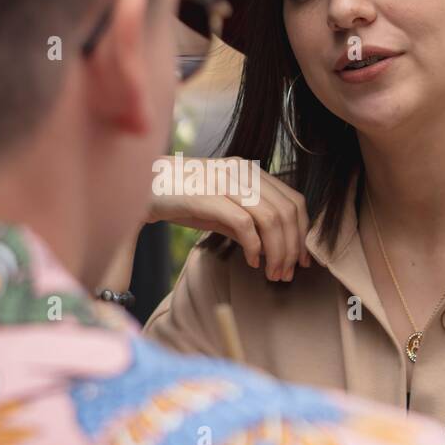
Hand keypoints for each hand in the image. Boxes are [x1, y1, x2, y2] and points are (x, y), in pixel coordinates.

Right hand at [146, 158, 310, 281]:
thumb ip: (245, 223)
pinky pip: (244, 223)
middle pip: (288, 211)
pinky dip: (254, 246)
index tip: (302, 260)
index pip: (294, 200)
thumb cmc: (179, 198)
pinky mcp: (209, 195)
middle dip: (292, 248)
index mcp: (250, 171)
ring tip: (271, 273)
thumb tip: (267, 249)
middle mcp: (243, 171)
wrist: (141, 187)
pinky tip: (250, 261)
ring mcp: (226, 180)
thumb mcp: (219, 209)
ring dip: (277, 251)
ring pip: (271, 218)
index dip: (303, 232)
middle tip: (287, 273)